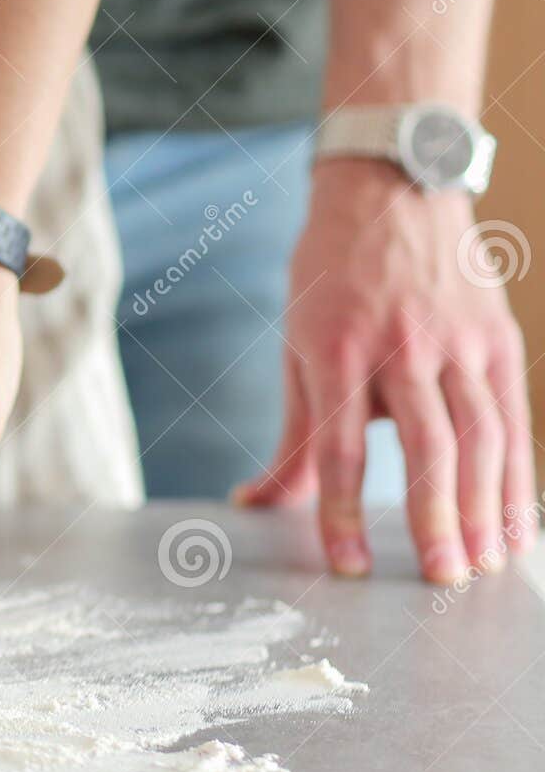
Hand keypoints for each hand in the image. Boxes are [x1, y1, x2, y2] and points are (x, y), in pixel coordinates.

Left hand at [237, 160, 535, 581]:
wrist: (392, 193)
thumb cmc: (332, 282)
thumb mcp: (298, 349)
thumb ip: (292, 437)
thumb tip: (253, 502)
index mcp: (338, 352)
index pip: (338, 448)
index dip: (342, 513)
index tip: (350, 567)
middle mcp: (402, 347)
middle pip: (425, 446)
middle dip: (435, 519)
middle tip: (440, 579)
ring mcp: (458, 342)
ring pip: (481, 436)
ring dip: (487, 509)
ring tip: (482, 565)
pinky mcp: (499, 340)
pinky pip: (513, 418)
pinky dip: (519, 476)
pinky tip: (518, 524)